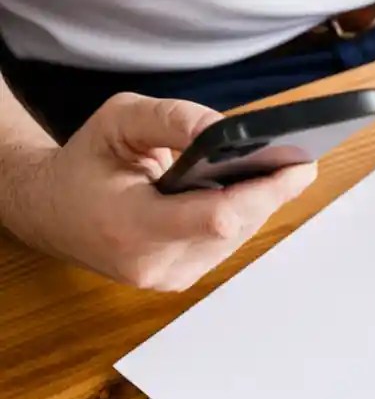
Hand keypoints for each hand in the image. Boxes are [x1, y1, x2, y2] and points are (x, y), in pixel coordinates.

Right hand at [4, 93, 315, 290]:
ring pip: (238, 237)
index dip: (264, 192)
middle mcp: (154, 264)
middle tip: (299, 159)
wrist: (52, 212)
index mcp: (130, 227)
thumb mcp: (118, 121)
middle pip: (237, 227)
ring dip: (259, 203)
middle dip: (270, 191)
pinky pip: (228, 244)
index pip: (215, 218)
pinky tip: (249, 189)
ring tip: (278, 169)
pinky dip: (241, 214)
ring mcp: (171, 278)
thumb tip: (226, 129)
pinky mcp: (183, 278)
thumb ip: (172, 120)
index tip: (299, 167)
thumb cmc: (85, 165)